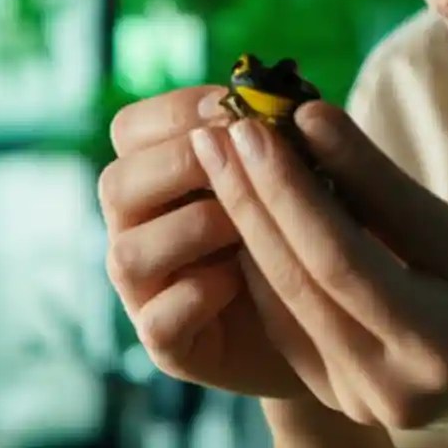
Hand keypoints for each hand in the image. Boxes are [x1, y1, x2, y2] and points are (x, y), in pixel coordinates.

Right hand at [97, 85, 305, 397]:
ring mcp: (148, 290)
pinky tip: (238, 281)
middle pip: (115, 184)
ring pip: (127, 253)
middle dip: (181, 164)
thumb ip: (287, 140)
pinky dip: (196, 296)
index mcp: (160, 177)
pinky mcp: (171, 344)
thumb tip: (299, 104)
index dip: (175, 112)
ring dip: (192, 228)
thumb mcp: (300, 176)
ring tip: (248, 225)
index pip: (130, 129)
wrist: (331, 319)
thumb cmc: (309, 230)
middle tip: (242, 162)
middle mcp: (140, 229)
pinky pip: (158, 321)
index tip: (234, 109)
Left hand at [189, 101, 447, 445]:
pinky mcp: (330, 397)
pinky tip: (245, 213)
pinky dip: (263, 263)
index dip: (289, 191)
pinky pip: (284, 322)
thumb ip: (382, 185)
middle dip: (250, 200)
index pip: (340, 257)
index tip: (251, 129)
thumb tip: (310, 119)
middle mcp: (387, 385)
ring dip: (246, 226)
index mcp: (436, 344)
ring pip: (281, 301)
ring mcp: (354, 399)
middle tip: (215, 134)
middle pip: (299, 280)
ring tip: (221, 160)